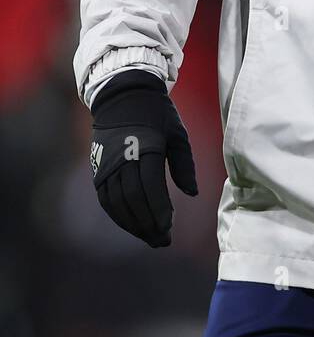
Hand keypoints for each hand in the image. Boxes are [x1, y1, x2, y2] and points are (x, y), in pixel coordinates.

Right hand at [89, 69, 197, 245]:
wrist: (123, 95)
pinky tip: (131, 225)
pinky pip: (106, 198)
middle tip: (162, 241)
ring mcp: (108, 164)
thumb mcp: (178, 134)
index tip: (169, 228)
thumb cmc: (158, 115)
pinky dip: (117, 215)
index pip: (151, 188)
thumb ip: (185, 165)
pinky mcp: (99, 168)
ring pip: (117, 203)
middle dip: (147, 224)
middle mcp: (123, 158)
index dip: (159, 211)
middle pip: (133, 200)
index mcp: (147, 147)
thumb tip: (193, 194)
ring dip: (132, 224)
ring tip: (149, 237)